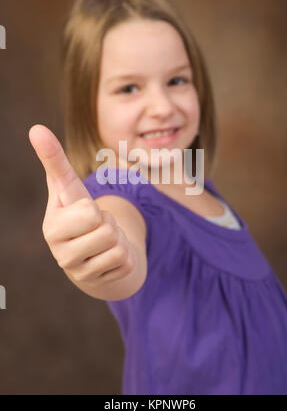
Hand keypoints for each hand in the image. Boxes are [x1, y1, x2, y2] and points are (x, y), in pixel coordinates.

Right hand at [28, 124, 133, 287]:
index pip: (88, 212)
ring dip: (117, 238)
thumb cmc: (77, 213)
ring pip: (117, 245)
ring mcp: (79, 272)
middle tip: (96, 226)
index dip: (92, 209)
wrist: (91, 250)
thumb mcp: (68, 188)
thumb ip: (54, 160)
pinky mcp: (99, 283)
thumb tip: (36, 128)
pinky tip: (108, 257)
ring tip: (101, 240)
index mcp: (52, 227)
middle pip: (106, 227)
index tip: (86, 211)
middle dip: (107, 221)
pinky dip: (124, 256)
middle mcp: (61, 253)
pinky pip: (126, 261)